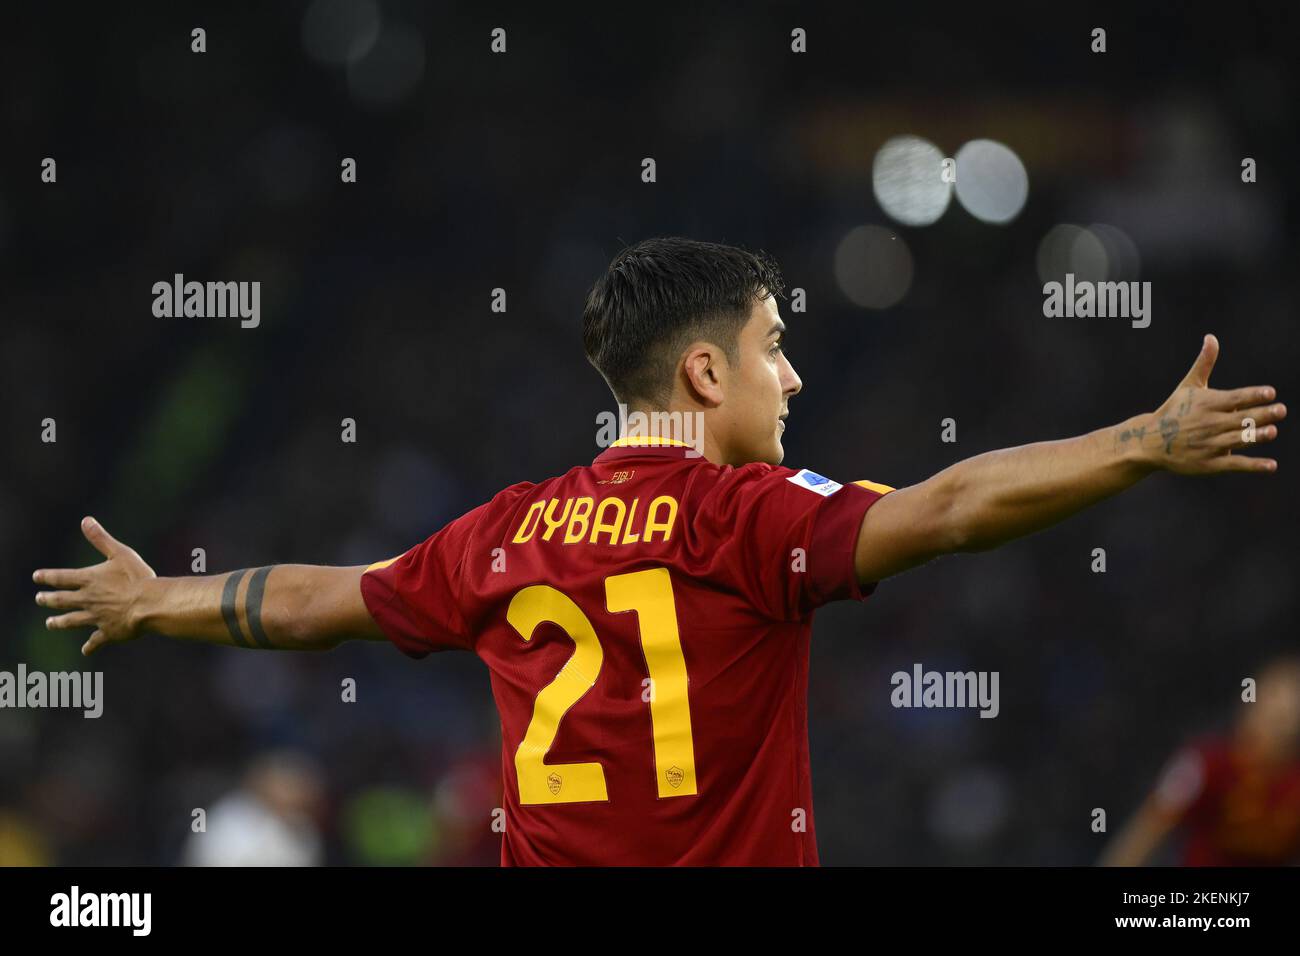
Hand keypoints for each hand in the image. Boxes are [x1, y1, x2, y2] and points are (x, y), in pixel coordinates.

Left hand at [33, 517, 155, 655]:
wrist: (150, 605)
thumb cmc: (137, 577)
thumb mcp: (120, 553)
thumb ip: (101, 539)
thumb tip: (85, 521)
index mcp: (89, 580)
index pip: (61, 577)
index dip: (48, 576)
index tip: (37, 577)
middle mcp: (88, 600)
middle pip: (62, 600)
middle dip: (48, 599)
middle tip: (39, 599)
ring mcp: (96, 617)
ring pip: (72, 621)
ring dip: (59, 622)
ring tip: (50, 623)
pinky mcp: (108, 632)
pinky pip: (96, 640)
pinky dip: (90, 646)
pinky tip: (85, 651)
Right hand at [1123, 334, 1283, 474]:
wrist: (1150, 442)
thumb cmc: (1173, 411)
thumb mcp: (1188, 386)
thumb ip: (1204, 363)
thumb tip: (1211, 337)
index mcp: (1206, 404)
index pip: (1235, 398)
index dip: (1253, 395)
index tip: (1270, 392)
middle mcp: (1208, 424)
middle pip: (1240, 418)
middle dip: (1262, 414)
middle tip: (1281, 410)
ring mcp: (1209, 445)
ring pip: (1238, 439)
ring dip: (1256, 436)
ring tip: (1272, 431)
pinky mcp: (1209, 464)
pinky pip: (1235, 464)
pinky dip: (1253, 465)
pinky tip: (1271, 465)